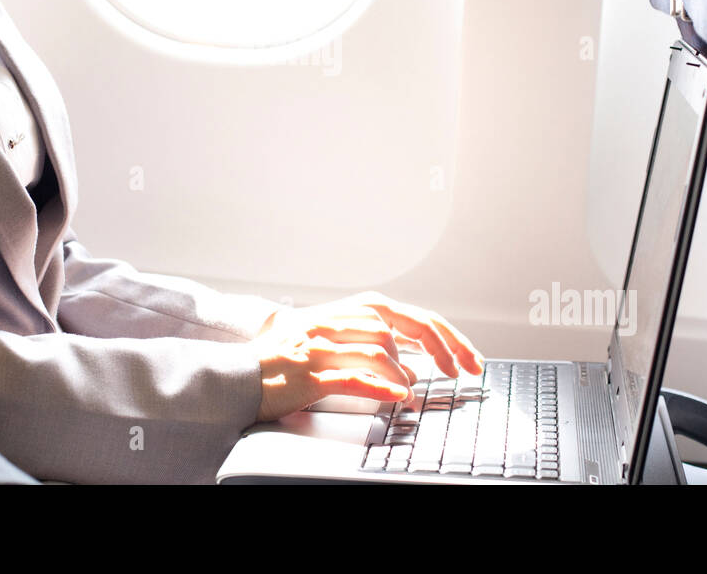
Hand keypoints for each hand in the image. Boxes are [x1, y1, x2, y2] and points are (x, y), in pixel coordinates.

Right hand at [252, 291, 483, 421]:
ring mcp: (323, 346)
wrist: (239, 373)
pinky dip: (382, 386)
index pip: (407, 315)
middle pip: (402, 324)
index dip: (443, 335)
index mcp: (347, 311)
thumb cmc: (286, 360)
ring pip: (380, 349)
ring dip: (406, 372)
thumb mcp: (330, 339)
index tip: (467, 356)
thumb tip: (416, 360)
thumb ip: (371, 341)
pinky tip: (400, 395)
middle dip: (442, 346)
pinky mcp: (311, 373)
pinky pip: (354, 377)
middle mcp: (337, 322)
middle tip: (465, 369)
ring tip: (415, 391)